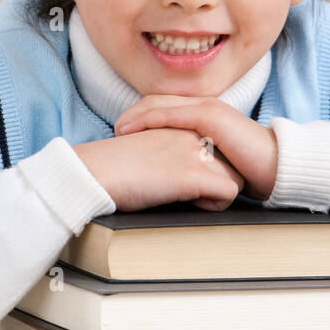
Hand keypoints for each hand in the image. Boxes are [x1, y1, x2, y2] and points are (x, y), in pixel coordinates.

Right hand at [73, 128, 244, 212]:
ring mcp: (195, 153)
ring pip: (235, 175)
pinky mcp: (193, 175)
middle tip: (192, 191)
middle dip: (219, 178)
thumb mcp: (146, 147)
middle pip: (230, 159)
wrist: (95, 171)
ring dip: (218, 191)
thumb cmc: (112, 167)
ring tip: (190, 199)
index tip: (190, 178)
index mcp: (180, 125)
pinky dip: (215, 204)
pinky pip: (229, 192)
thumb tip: (179, 169)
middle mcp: (192, 134)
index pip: (216, 144)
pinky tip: (189, 203)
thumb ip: (168, 150)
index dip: (210, 165)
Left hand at [114, 96, 278, 201]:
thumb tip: (177, 169)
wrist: (276, 165)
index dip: (141, 115)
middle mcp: (204, 104)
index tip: (122, 130)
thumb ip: (198, 154)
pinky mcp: (209, 116)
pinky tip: (132, 129)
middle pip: (157, 101)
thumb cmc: (249, 167)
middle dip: (132, 114)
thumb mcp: (216, 158)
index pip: (164, 105)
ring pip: (159, 104)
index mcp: (206, 111)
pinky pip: (170, 114)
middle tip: (115, 130)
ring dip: (134, 116)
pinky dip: (148, 120)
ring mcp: (207, 107)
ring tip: (118, 130)